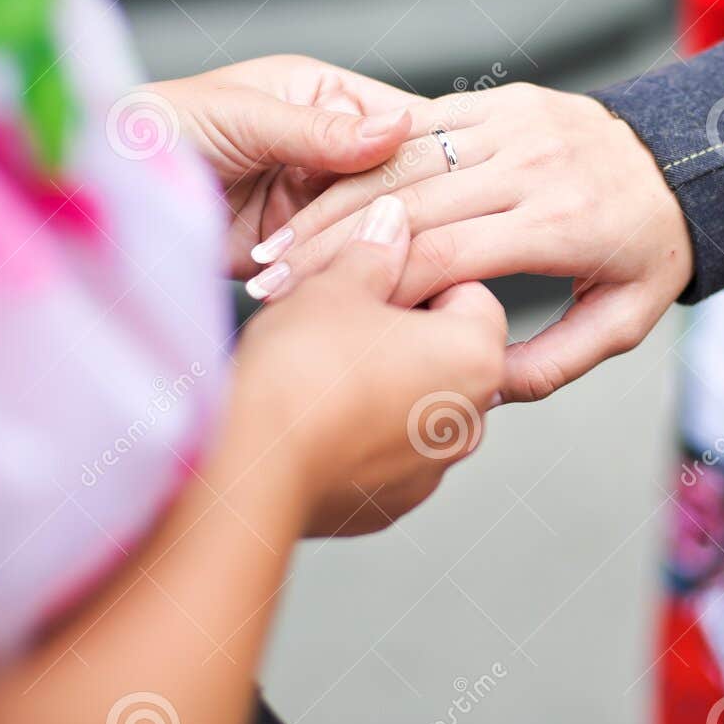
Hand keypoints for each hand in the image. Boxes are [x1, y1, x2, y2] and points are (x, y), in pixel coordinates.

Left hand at [144, 55, 421, 277]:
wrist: (99, 192)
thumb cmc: (153, 126)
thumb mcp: (243, 118)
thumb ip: (321, 130)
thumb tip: (397, 128)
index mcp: (325, 96)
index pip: (400, 122)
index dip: (424, 150)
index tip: (443, 179)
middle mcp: (329, 148)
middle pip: (396, 179)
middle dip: (398, 207)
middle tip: (404, 230)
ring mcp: (316, 201)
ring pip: (374, 226)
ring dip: (369, 246)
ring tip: (374, 262)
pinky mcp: (298, 249)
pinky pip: (339, 262)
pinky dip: (343, 274)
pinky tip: (352, 281)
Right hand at [231, 196, 506, 536]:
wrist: (248, 468)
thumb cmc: (298, 376)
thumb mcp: (336, 287)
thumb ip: (375, 251)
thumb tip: (393, 221)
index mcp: (476, 356)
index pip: (470, 291)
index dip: (420, 274)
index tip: (375, 277)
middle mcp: (469, 419)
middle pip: (449, 349)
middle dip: (404, 328)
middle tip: (344, 314)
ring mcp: (432, 468)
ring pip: (418, 401)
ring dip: (385, 379)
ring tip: (324, 362)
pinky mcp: (393, 501)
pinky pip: (388, 449)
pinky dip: (362, 428)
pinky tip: (317, 410)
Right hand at [247, 83, 692, 402]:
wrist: (687, 160)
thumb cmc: (650, 250)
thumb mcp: (622, 322)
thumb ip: (553, 363)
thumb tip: (482, 389)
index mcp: (564, 222)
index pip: (447, 252)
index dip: (372, 285)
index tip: (315, 312)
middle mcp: (536, 164)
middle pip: (410, 203)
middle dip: (329, 246)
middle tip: (267, 283)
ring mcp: (517, 122)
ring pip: (402, 157)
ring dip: (331, 199)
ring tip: (276, 241)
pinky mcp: (503, 99)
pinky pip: (420, 121)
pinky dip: (363, 156)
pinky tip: (316, 188)